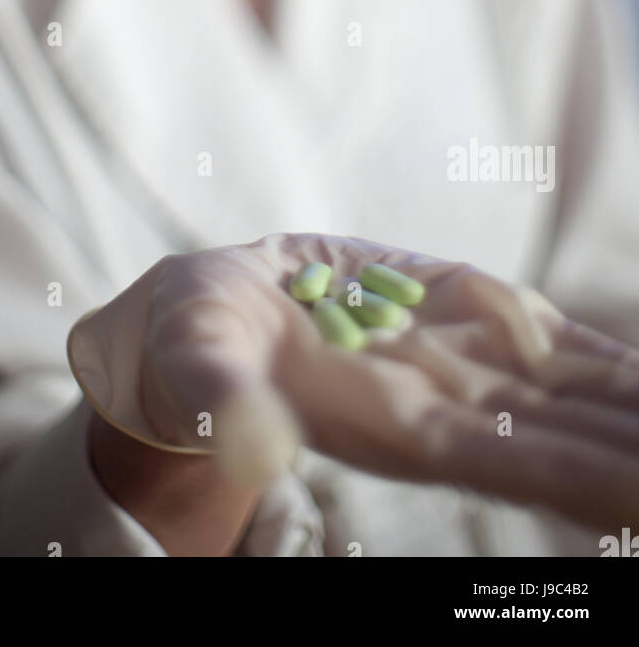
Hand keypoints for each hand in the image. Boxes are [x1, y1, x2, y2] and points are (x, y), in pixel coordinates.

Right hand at [68, 233, 638, 530]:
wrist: (202, 312)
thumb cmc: (186, 354)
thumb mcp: (193, 370)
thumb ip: (223, 403)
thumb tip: (252, 454)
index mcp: (386, 425)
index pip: (505, 459)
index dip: (579, 474)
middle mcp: (437, 403)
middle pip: (561, 435)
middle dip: (628, 446)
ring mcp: (450, 357)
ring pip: (565, 389)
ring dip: (629, 404)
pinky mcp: (444, 306)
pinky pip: (536, 334)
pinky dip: (595, 355)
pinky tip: (635, 370)